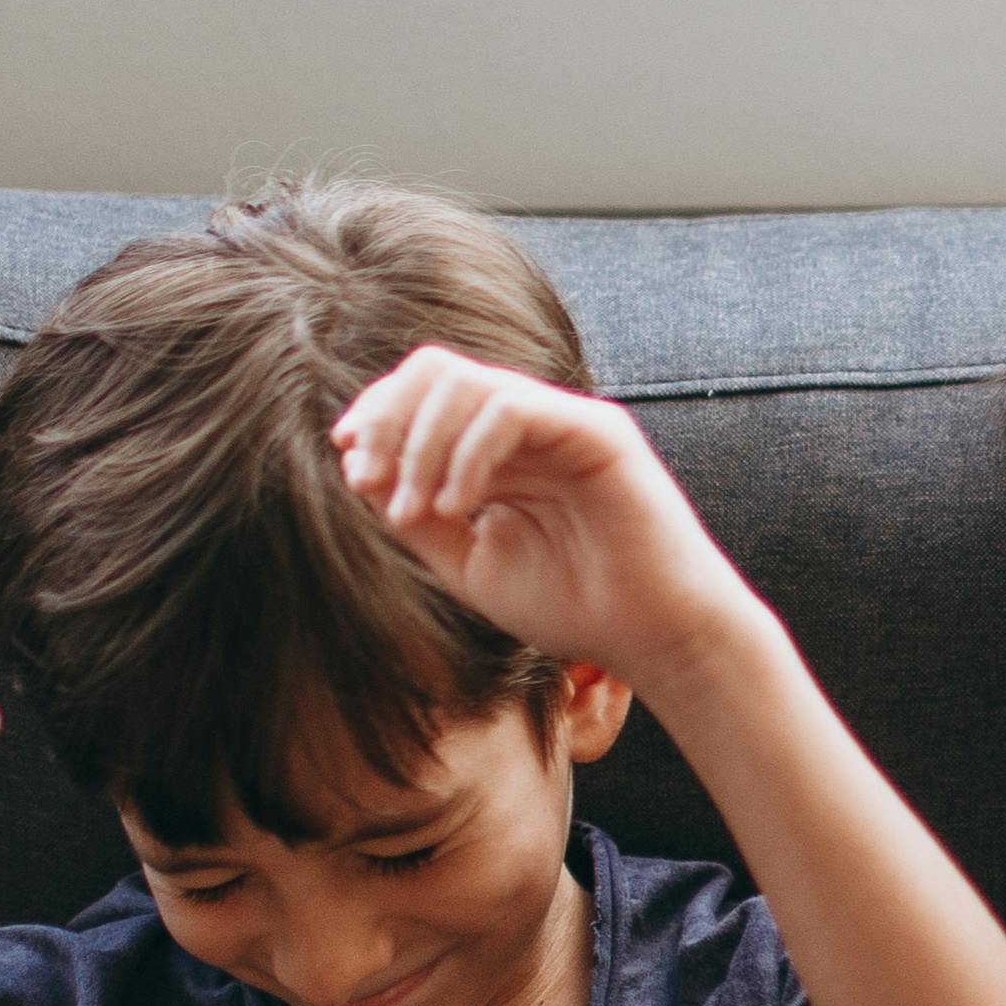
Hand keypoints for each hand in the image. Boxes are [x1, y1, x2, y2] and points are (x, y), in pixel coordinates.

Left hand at [333, 347, 752, 687]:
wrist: (653, 636)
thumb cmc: (573, 606)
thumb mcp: (468, 563)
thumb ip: (414, 516)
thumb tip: (357, 467)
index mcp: (499, 449)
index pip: (426, 392)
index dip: (378, 415)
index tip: (352, 467)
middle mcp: (530, 424)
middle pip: (437, 369)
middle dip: (389, 418)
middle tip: (370, 481)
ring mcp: (564, 421)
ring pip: (468, 382)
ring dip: (421, 443)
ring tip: (417, 511)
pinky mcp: (597, 431)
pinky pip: (511, 409)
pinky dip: (468, 452)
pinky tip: (458, 505)